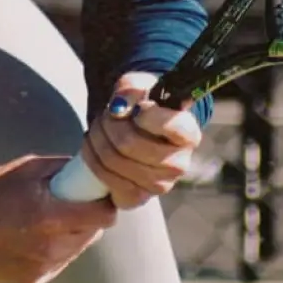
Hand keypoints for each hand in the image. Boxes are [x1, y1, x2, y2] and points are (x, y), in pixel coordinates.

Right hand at [0, 154, 117, 282]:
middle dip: (84, 221)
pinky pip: (53, 266)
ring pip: (73, 252)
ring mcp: (41, 269)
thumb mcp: (24, 169)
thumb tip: (85, 170)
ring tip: (40, 224)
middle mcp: (51, 248)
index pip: (103, 217)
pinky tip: (25, 241)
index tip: (97, 198)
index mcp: (51, 217)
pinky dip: (47, 254)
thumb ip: (60, 169)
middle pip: (91, 236)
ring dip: (66, 239)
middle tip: (66, 209)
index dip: (103, 205)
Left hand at [80, 73, 205, 209]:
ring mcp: (160, 184)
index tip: (137, 108)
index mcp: (188, 133)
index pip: (170, 124)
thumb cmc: (142, 105)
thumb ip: (130, 88)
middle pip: (128, 143)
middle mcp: (179, 163)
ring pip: (113, 162)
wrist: (138, 132)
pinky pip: (109, 183)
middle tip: (107, 116)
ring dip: (96, 141)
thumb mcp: (139, 85)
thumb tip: (118, 109)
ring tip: (99, 130)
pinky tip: (96, 151)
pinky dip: (94, 164)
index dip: (145, 114)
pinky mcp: (139, 198)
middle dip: (108, 124)